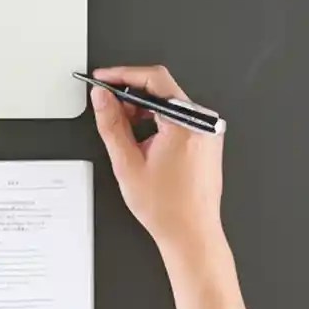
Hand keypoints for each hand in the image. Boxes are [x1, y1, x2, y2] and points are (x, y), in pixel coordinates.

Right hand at [90, 66, 224, 255]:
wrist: (191, 234)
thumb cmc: (167, 208)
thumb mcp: (127, 163)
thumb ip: (111, 124)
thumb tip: (101, 98)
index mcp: (185, 125)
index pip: (154, 80)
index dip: (123, 75)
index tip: (103, 79)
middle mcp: (202, 124)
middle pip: (162, 90)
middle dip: (130, 95)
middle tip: (107, 106)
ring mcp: (207, 132)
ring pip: (169, 104)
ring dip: (142, 109)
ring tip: (124, 132)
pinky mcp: (206, 140)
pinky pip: (179, 118)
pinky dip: (156, 120)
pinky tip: (142, 139)